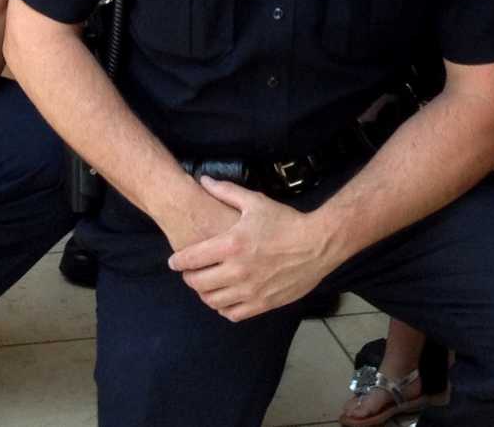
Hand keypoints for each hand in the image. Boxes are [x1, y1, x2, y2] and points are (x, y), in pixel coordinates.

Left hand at [167, 176, 340, 321]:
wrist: (318, 244)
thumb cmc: (286, 222)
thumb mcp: (255, 202)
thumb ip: (226, 192)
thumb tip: (204, 180)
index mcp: (231, 245)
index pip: (191, 258)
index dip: (178, 261)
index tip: (175, 261)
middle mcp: (237, 270)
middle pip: (197, 282)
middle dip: (189, 277)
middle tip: (190, 272)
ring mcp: (250, 290)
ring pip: (213, 301)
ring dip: (204, 293)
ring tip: (207, 285)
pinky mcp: (263, 303)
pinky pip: (233, 314)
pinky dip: (224, 308)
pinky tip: (225, 297)